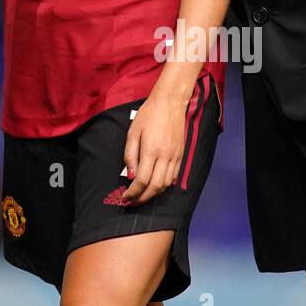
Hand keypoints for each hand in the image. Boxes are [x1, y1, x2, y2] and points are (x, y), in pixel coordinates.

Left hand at [120, 90, 188, 204]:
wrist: (170, 103)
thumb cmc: (149, 115)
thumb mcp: (133, 132)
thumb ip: (130, 155)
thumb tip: (130, 174)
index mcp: (151, 150)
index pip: (142, 180)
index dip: (133, 193)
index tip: (125, 197)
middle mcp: (165, 156)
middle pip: (155, 187)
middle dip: (143, 198)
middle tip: (133, 202)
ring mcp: (175, 156)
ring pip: (166, 184)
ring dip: (154, 194)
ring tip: (143, 196)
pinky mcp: (181, 154)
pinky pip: (173, 176)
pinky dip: (164, 185)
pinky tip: (156, 186)